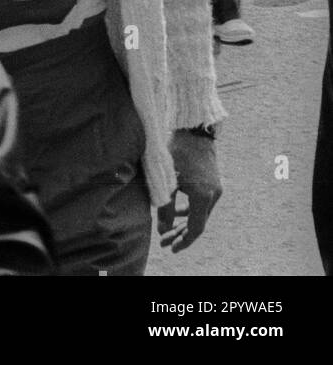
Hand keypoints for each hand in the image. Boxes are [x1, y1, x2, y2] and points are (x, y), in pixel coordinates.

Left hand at [157, 130, 221, 252]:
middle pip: (198, 223)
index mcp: (203, 197)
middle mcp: (213, 195)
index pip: (195, 228)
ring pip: (200, 214)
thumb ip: (165, 206)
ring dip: (184, 222)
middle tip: (164, 243)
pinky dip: (190, 210)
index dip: (183, 241)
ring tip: (167, 229)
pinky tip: (178, 212)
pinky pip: (202, 203)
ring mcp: (215, 189)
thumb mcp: (167, 180)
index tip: (170, 248)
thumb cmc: (176, 151)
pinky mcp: (212, 182)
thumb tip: (163, 229)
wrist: (193, 129)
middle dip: (180, 234)